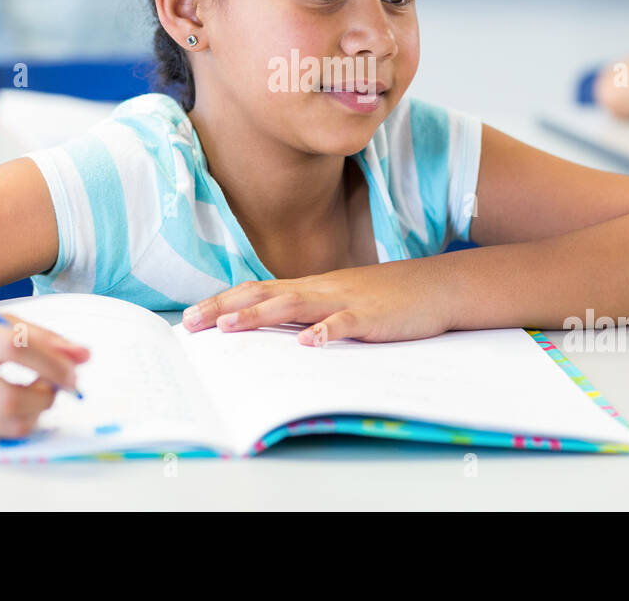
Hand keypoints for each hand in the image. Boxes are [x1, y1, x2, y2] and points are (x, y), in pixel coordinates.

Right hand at [0, 311, 88, 438]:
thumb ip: (37, 335)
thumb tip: (85, 355)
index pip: (15, 347)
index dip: (54, 360)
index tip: (75, 366)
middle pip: (12, 398)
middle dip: (48, 395)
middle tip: (58, 385)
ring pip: (8, 425)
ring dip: (37, 413)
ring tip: (38, 395)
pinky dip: (16, 423)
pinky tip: (14, 406)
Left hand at [180, 272, 455, 345]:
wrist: (439, 285)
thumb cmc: (388, 297)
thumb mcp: (342, 300)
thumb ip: (309, 311)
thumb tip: (272, 327)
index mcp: (312, 287)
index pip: (257, 290)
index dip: (222, 301)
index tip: (189, 316)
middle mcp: (321, 289)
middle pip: (264, 294)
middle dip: (224, 308)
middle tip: (189, 323)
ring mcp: (346, 300)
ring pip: (295, 305)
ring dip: (260, 315)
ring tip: (230, 326)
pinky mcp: (372, 317)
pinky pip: (346, 324)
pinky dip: (326, 332)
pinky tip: (308, 343)